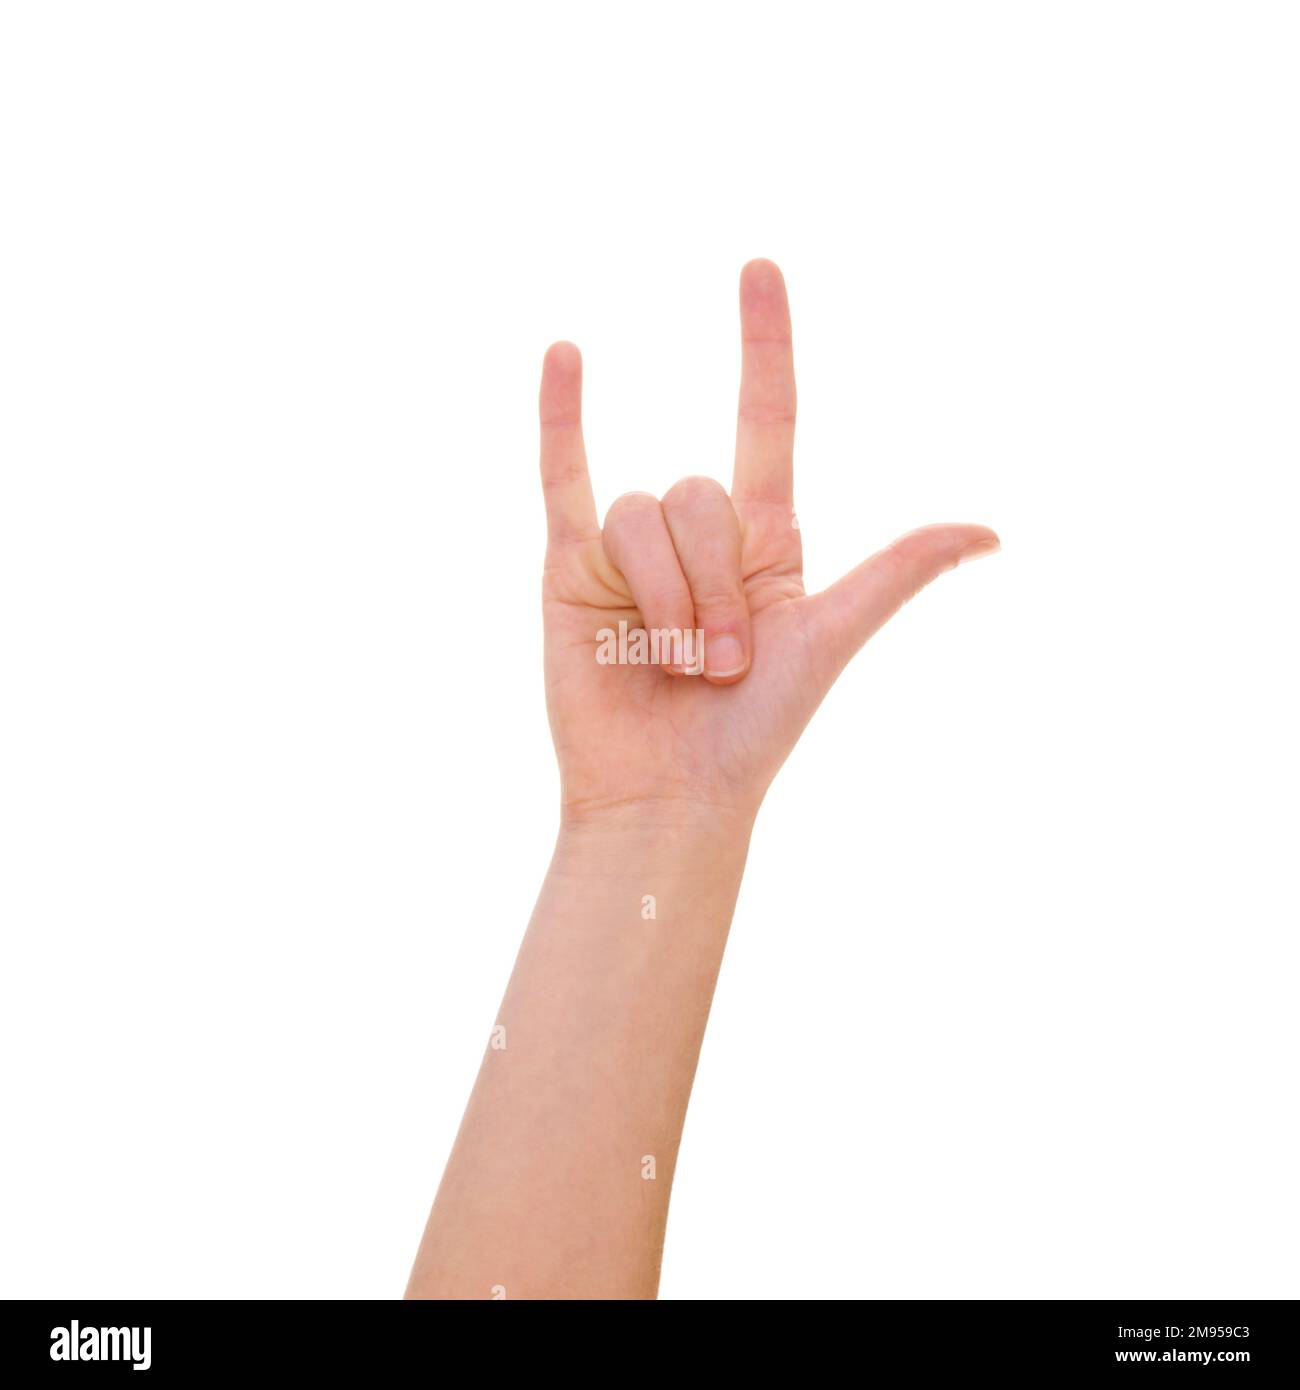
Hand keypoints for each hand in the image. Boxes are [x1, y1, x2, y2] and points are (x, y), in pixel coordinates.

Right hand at [538, 259, 997, 825]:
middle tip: (724, 663)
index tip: (759, 269)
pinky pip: (563, 479)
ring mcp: (630, 549)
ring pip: (642, 512)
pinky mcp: (570, 570)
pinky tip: (565, 354)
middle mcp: (697, 536)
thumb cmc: (756, 731)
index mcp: (766, 539)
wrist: (672, 795)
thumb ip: (897, 573)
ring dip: (665, 594)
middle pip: (700, 493)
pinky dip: (561, 418)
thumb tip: (992, 530)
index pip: (766, 417)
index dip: (765, 344)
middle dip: (716, 584)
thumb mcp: (831, 637)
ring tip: (673, 664)